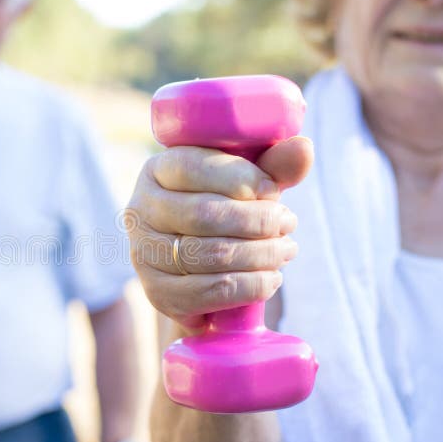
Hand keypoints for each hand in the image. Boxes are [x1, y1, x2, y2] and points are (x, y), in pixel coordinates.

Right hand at [125, 136, 313, 330]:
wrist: (199, 272)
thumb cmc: (225, 213)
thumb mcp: (246, 185)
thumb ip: (271, 166)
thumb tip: (303, 148)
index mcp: (157, 171)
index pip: (194, 168)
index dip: (241, 179)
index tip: (273, 191)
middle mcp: (139, 210)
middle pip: (204, 214)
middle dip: (257, 221)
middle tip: (288, 225)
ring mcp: (143, 254)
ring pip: (211, 254)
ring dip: (260, 255)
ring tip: (286, 251)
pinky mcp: (156, 293)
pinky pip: (211, 291)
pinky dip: (250, 286)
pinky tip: (271, 279)